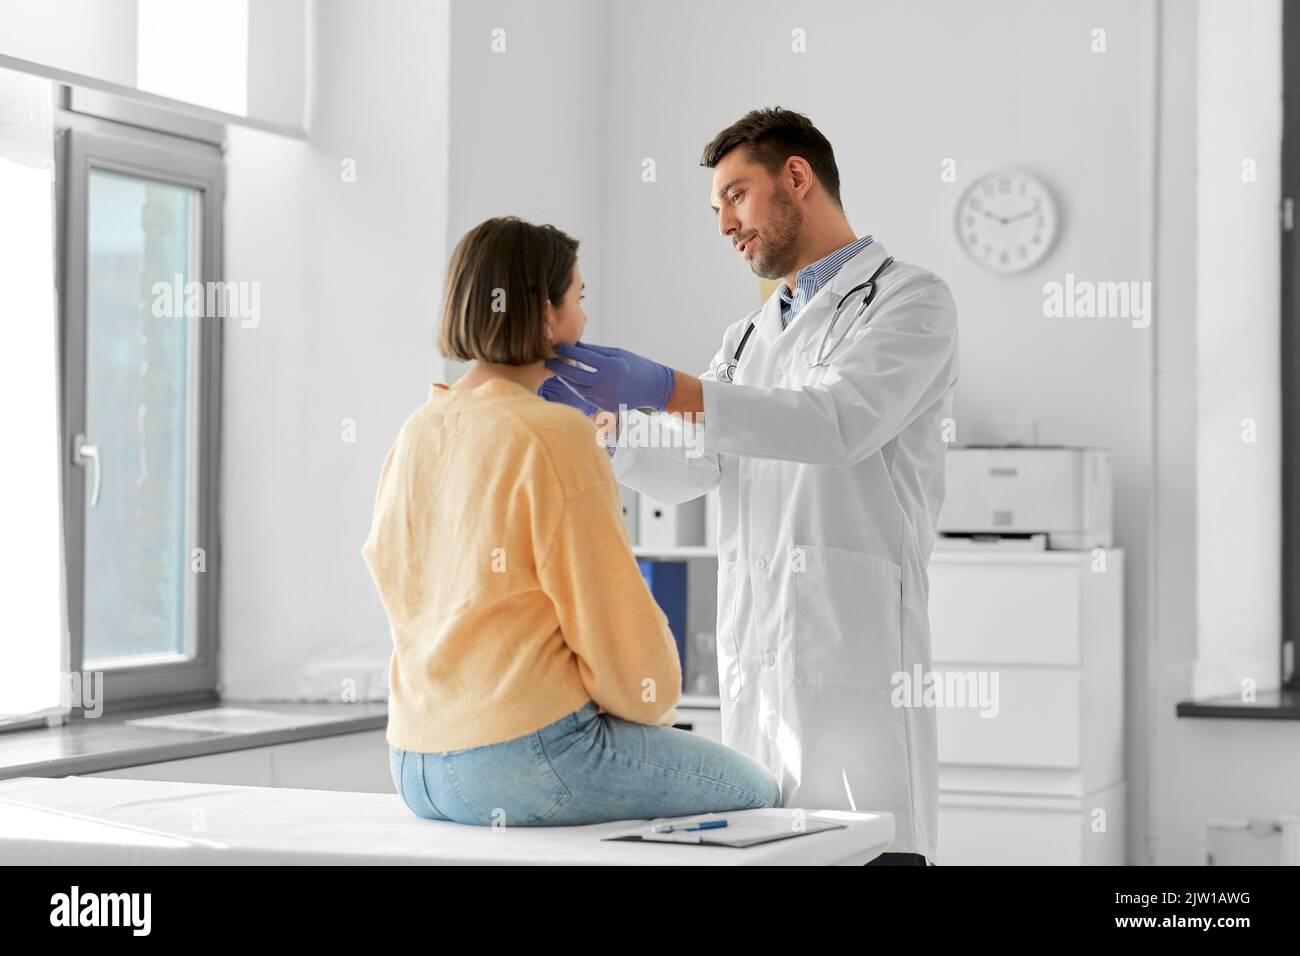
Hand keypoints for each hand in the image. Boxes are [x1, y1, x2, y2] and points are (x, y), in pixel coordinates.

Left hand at [543, 340, 674, 411]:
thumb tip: (574, 346)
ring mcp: (606, 397)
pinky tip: (570, 380)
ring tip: (556, 370)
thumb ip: (596, 351)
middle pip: (576, 376)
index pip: (584, 357)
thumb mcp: (618, 353)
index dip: (567, 351)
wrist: (654, 388)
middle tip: (547, 360)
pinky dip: (577, 387)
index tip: (556, 346)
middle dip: (559, 368)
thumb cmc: (636, 365)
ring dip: (566, 379)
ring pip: (578, 388)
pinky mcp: (605, 406)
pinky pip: (585, 396)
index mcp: (612, 366)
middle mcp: (608, 383)